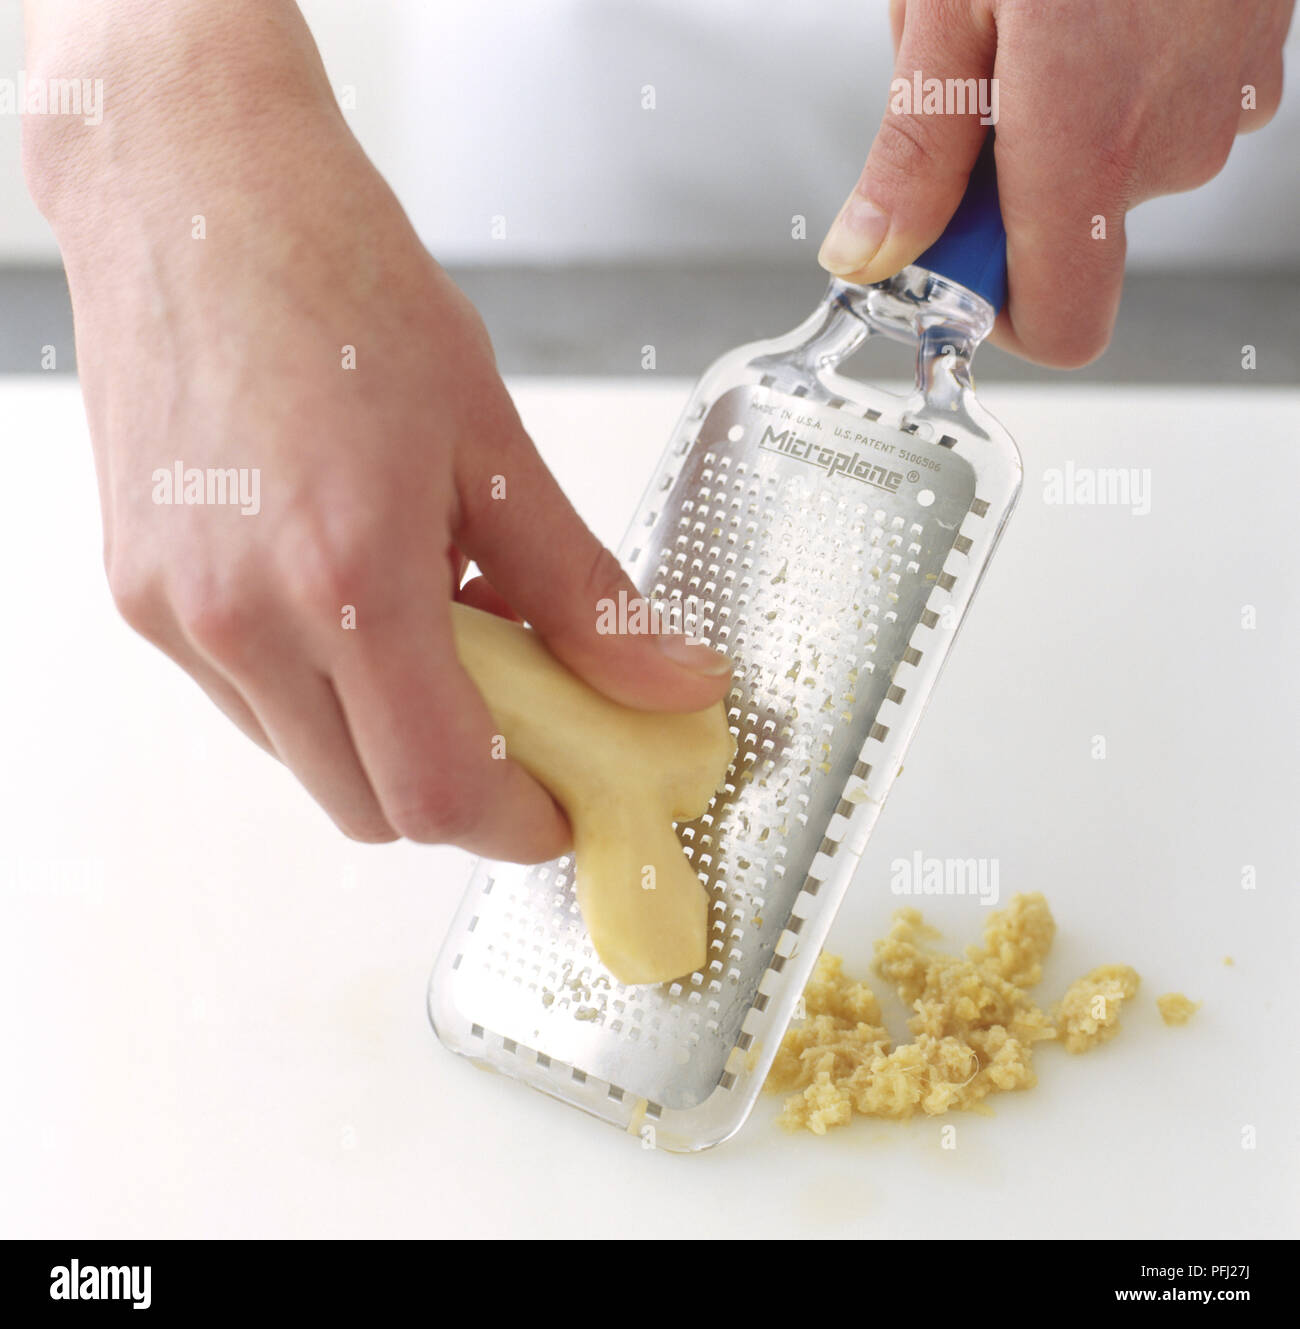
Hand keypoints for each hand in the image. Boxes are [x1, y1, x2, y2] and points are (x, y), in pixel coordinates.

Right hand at [24, 1, 732, 858]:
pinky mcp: (141, 594)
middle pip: (370, 807)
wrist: (195, 194)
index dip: (518, 824)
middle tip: (524, 728)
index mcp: (349, 578)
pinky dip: (323, 695)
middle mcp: (243, 617)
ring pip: (308, 762)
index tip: (564, 808)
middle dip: (460, 795)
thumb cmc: (342, 287)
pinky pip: (250, 703)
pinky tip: (360, 609)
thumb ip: (582, 589)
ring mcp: (179, 614)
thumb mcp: (493, 445)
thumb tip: (666, 680)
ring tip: (438, 639)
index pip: (440, 790)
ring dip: (388, 743)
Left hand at [818, 0, 1292, 365]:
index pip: (1062, 325)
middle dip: (999, 186)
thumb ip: (914, 150)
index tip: (943, 259)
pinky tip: (1085, 3)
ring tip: (1022, 16)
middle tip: (960, 79)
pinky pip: (1162, 107)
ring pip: (1111, 168)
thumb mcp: (949, 6)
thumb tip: (869, 253)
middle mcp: (1175, 138)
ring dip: (1051, 124)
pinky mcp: (1252, 52)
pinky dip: (1110, 82)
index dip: (993, 312)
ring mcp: (1228, 94)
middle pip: (1069, 239)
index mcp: (1092, 142)